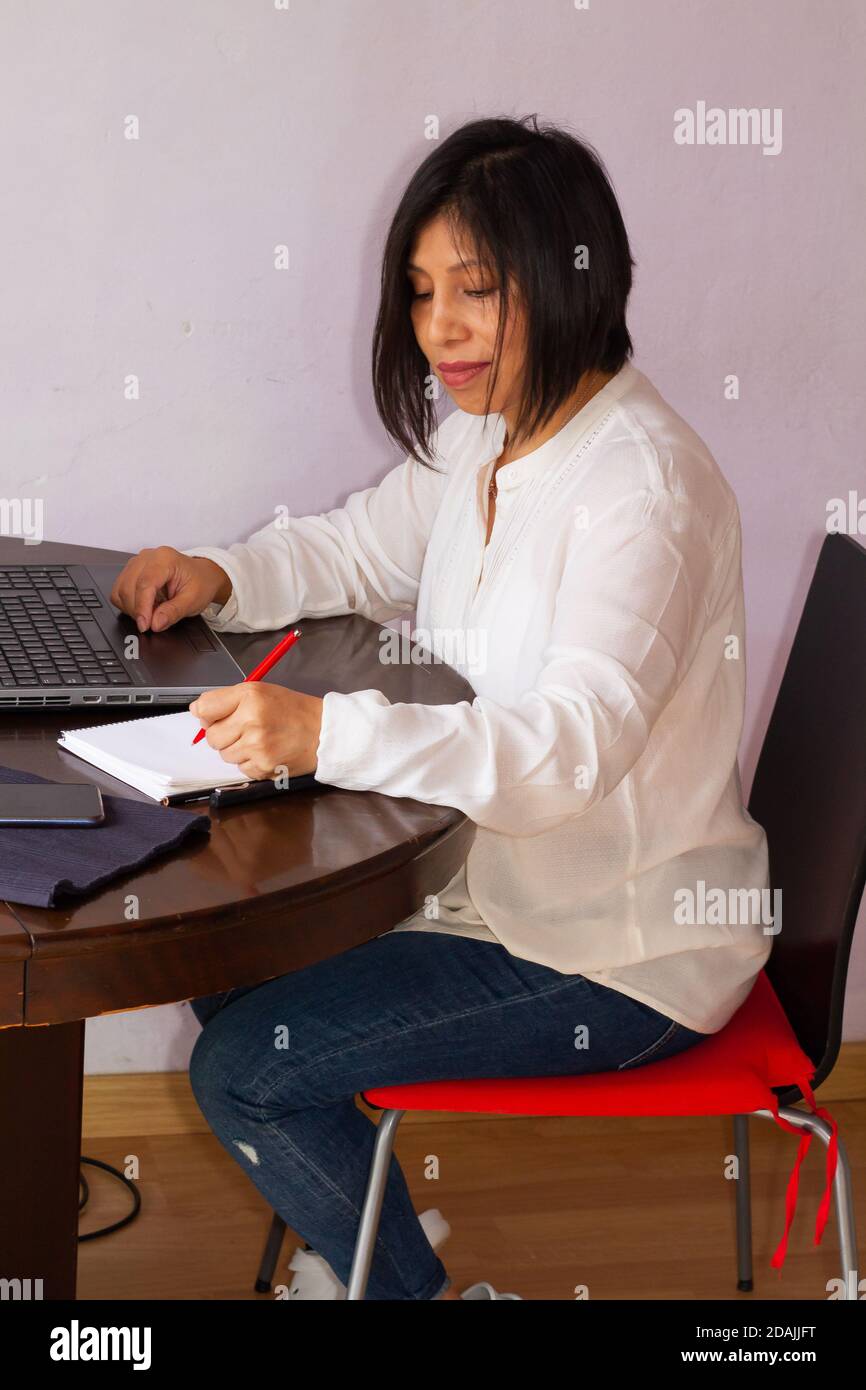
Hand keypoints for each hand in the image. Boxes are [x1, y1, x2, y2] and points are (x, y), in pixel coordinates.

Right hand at [110, 546, 231, 631]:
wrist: (202, 576)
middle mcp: (147, 557)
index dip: (142, 608)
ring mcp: (136, 563)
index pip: (144, 584)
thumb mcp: (193, 600)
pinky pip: (119, 591)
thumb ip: (173, 612)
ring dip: (132, 608)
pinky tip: (145, 606)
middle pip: (128, 587)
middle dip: (138, 610)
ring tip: (153, 611)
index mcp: (165, 558)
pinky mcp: (130, 571)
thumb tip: (155, 623)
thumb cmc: (200, 583)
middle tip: (153, 621)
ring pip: (120, 590)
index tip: (145, 625)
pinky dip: (128, 604)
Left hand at [189, 683, 323, 779]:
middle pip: (211, 737)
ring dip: (237, 750)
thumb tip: (196, 712)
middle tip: (244, 729)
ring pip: (224, 755)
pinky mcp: (263, 767)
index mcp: (249, 696)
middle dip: (223, 735)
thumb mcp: (261, 691)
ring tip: (259, 740)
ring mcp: (257, 747)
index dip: (207, 715)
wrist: (324, 732)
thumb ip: (227, 699)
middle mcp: (251, 721)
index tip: (216, 717)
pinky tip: (267, 752)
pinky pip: (240, 769)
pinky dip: (250, 763)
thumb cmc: (293, 711)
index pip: (204, 709)